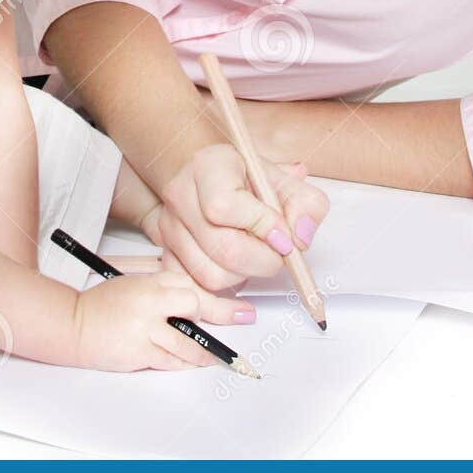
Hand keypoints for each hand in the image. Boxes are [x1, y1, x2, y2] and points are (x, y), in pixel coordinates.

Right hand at [69, 269, 246, 370]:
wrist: (74, 324)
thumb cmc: (105, 303)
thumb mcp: (136, 281)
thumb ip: (166, 285)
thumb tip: (198, 296)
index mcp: (151, 281)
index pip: (193, 286)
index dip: (219, 298)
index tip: (241, 306)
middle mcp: (151, 301)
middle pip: (196, 307)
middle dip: (221, 316)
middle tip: (243, 318)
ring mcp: (145, 328)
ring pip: (188, 340)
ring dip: (206, 349)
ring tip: (218, 355)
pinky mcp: (140, 352)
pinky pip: (173, 360)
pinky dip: (187, 363)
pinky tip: (196, 362)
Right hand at [153, 142, 330, 291]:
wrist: (210, 175)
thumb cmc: (246, 177)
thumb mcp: (284, 179)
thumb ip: (305, 204)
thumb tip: (300, 238)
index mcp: (208, 168)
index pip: (225, 206)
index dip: (261, 226)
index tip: (283, 235)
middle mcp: (181, 197)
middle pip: (222, 248)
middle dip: (263, 260)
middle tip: (280, 255)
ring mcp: (169, 228)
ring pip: (210, 275)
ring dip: (245, 277)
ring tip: (258, 260)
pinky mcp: (167, 255)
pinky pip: (192, 291)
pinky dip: (221, 304)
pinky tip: (241, 296)